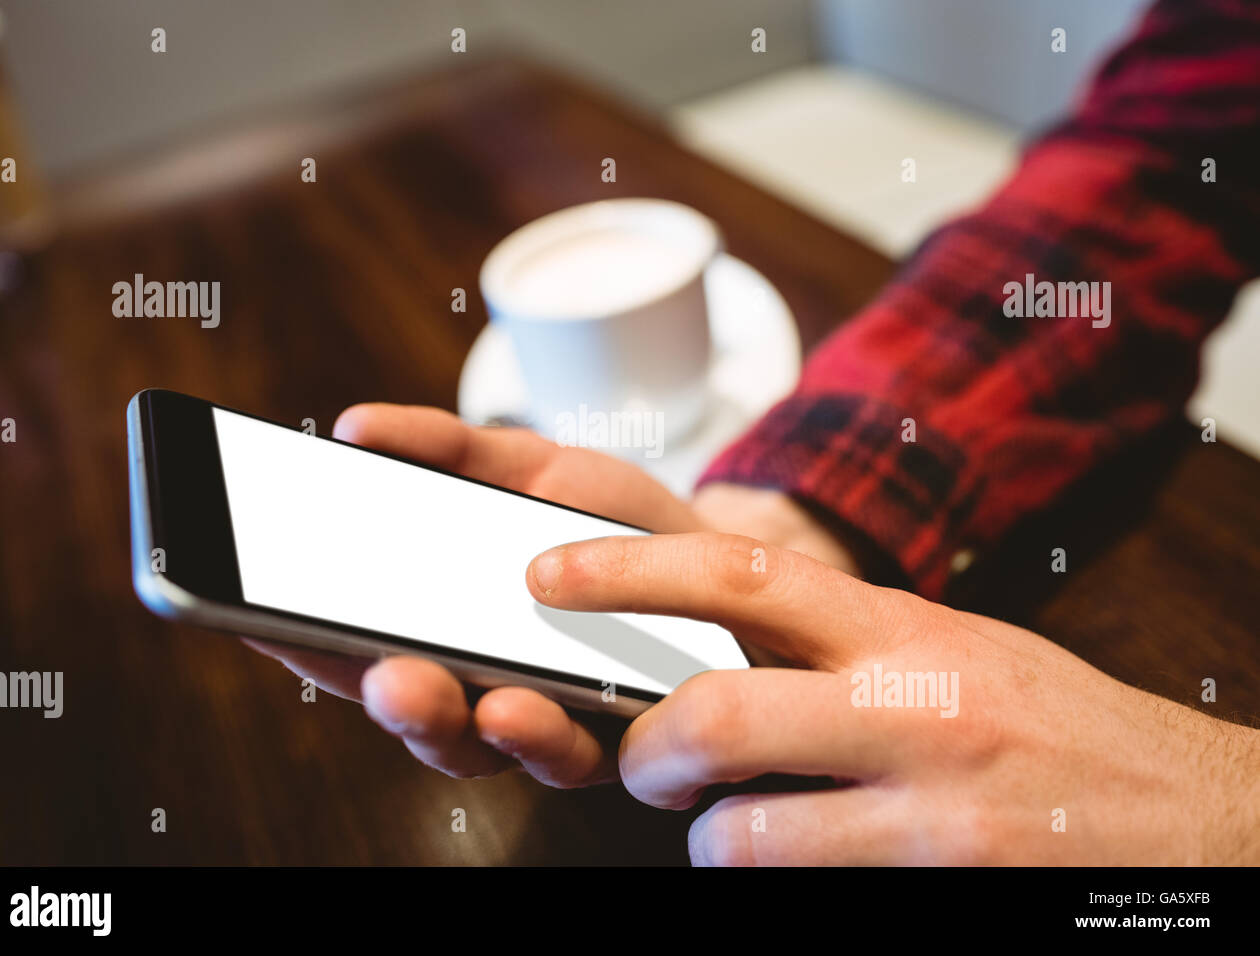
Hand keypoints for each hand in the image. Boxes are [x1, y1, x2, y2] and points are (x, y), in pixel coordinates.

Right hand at [246, 403, 854, 787]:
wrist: (714, 551)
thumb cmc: (604, 516)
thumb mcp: (526, 462)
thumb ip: (447, 447)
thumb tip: (353, 426)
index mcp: (440, 620)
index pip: (351, 636)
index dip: (297, 631)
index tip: (253, 608)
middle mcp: (477, 681)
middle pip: (408, 705)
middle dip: (380, 691)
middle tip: (372, 669)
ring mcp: (540, 719)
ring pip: (476, 747)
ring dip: (450, 724)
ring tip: (440, 687)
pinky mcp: (609, 745)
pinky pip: (564, 754)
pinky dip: (537, 733)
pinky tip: (526, 700)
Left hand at [526, 531, 1259, 863]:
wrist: (1202, 821)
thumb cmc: (1057, 726)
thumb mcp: (956, 651)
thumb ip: (848, 643)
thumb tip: (723, 637)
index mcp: (904, 627)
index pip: (742, 573)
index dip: (630, 566)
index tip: (551, 574)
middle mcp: (915, 702)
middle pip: (719, 706)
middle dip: (647, 746)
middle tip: (642, 761)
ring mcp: (933, 804)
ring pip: (745, 830)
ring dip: (707, 840)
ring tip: (727, 832)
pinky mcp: (948, 881)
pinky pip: (803, 887)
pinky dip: (766, 880)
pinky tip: (798, 866)